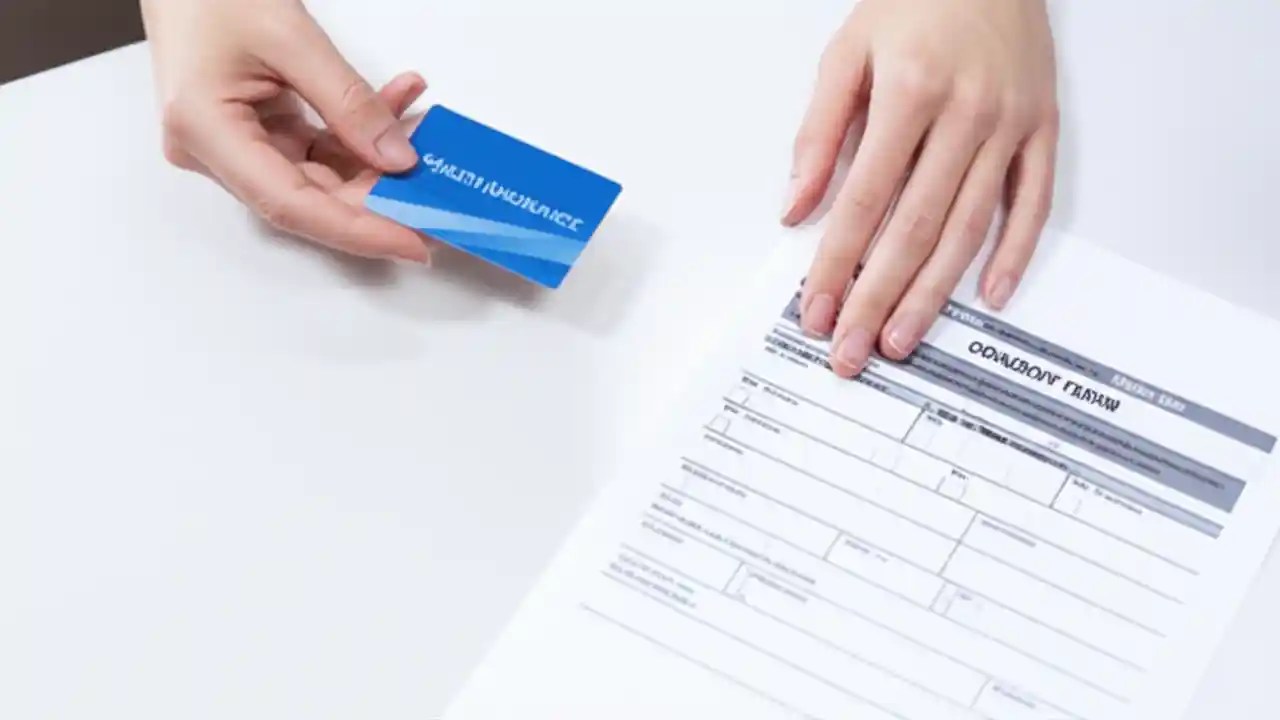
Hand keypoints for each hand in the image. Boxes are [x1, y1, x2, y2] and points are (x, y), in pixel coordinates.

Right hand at [142, 0, 433, 262]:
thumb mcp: (289, 36)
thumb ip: (348, 101)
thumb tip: (398, 158)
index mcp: (204, 131)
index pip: (290, 205)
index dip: (357, 230)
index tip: (412, 243)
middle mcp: (214, 149)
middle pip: (309, 195)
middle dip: (378, 193)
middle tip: (436, 192)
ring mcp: (234, 142)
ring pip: (320, 173)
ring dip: (376, 155)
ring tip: (425, 131)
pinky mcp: (255, 128)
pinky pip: (317, 144)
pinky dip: (358, 129)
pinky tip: (399, 104)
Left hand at [783, 0, 1057, 376]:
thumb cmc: (916, 1)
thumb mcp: (846, 53)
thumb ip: (818, 133)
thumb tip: (796, 206)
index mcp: (910, 93)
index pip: (863, 201)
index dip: (836, 263)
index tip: (815, 309)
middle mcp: (966, 114)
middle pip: (914, 228)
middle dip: (876, 297)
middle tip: (851, 349)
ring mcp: (1010, 126)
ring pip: (968, 227)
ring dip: (933, 292)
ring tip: (901, 337)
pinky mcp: (1042, 129)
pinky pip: (1031, 203)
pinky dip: (1014, 253)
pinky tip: (990, 295)